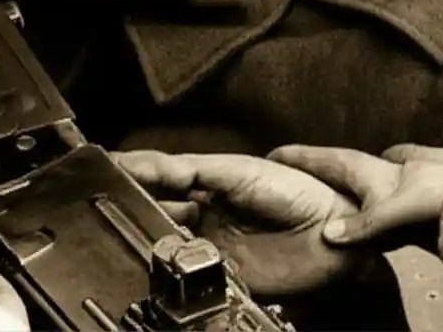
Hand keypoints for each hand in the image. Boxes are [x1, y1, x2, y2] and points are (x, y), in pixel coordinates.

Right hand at [112, 151, 360, 295]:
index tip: (105, 168)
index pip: (161, 175)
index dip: (134, 172)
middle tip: (108, 202)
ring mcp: (212, 244)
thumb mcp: (244, 173)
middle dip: (133, 205)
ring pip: (167, 242)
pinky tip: (160, 263)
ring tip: (131, 229)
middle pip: (156, 209)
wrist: (337, 234)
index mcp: (207, 182)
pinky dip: (172, 272)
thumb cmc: (300, 192)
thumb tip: (159, 167)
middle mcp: (204, 213)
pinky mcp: (224, 275)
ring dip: (150, 237)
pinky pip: (189, 275)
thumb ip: (200, 171)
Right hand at [268, 144, 442, 244]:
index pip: (327, 159)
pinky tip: (389, 203)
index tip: (276, 153)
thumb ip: (360, 224)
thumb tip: (329, 234)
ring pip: (374, 176)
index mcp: (370, 167)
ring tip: (346, 190)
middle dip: (330, 167)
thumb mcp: (390, 213)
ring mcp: (406, 177)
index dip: (301, 157)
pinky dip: (385, 199)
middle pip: (349, 166)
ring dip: (359, 183)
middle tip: (310, 172)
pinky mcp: (425, 193)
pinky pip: (394, 194)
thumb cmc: (434, 197)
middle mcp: (386, 167)